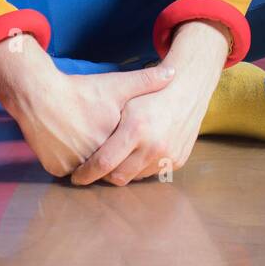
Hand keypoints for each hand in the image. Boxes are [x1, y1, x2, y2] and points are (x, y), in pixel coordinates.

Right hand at [0, 33, 176, 178]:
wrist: (39, 94)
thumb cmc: (81, 90)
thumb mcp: (115, 84)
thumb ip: (146, 82)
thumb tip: (174, 73)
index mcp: (113, 140)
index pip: (126, 154)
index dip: (125, 147)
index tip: (120, 137)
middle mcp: (93, 157)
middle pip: (105, 165)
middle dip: (107, 155)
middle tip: (98, 137)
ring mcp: (73, 166)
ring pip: (86, 170)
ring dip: (88, 161)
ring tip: (84, 140)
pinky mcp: (55, 169)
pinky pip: (67, 170)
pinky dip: (70, 161)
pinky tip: (69, 143)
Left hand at [70, 20, 229, 185]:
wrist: (189, 87)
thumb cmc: (149, 91)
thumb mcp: (124, 97)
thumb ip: (102, 122)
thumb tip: (75, 139)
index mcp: (136, 129)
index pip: (104, 163)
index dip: (87, 173)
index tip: (76, 176)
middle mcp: (153, 146)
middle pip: (119, 177)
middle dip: (104, 176)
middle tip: (94, 170)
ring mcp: (168, 156)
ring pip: (136, 177)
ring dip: (125, 171)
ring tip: (117, 159)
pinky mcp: (178, 160)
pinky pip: (153, 172)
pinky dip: (142, 166)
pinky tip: (137, 154)